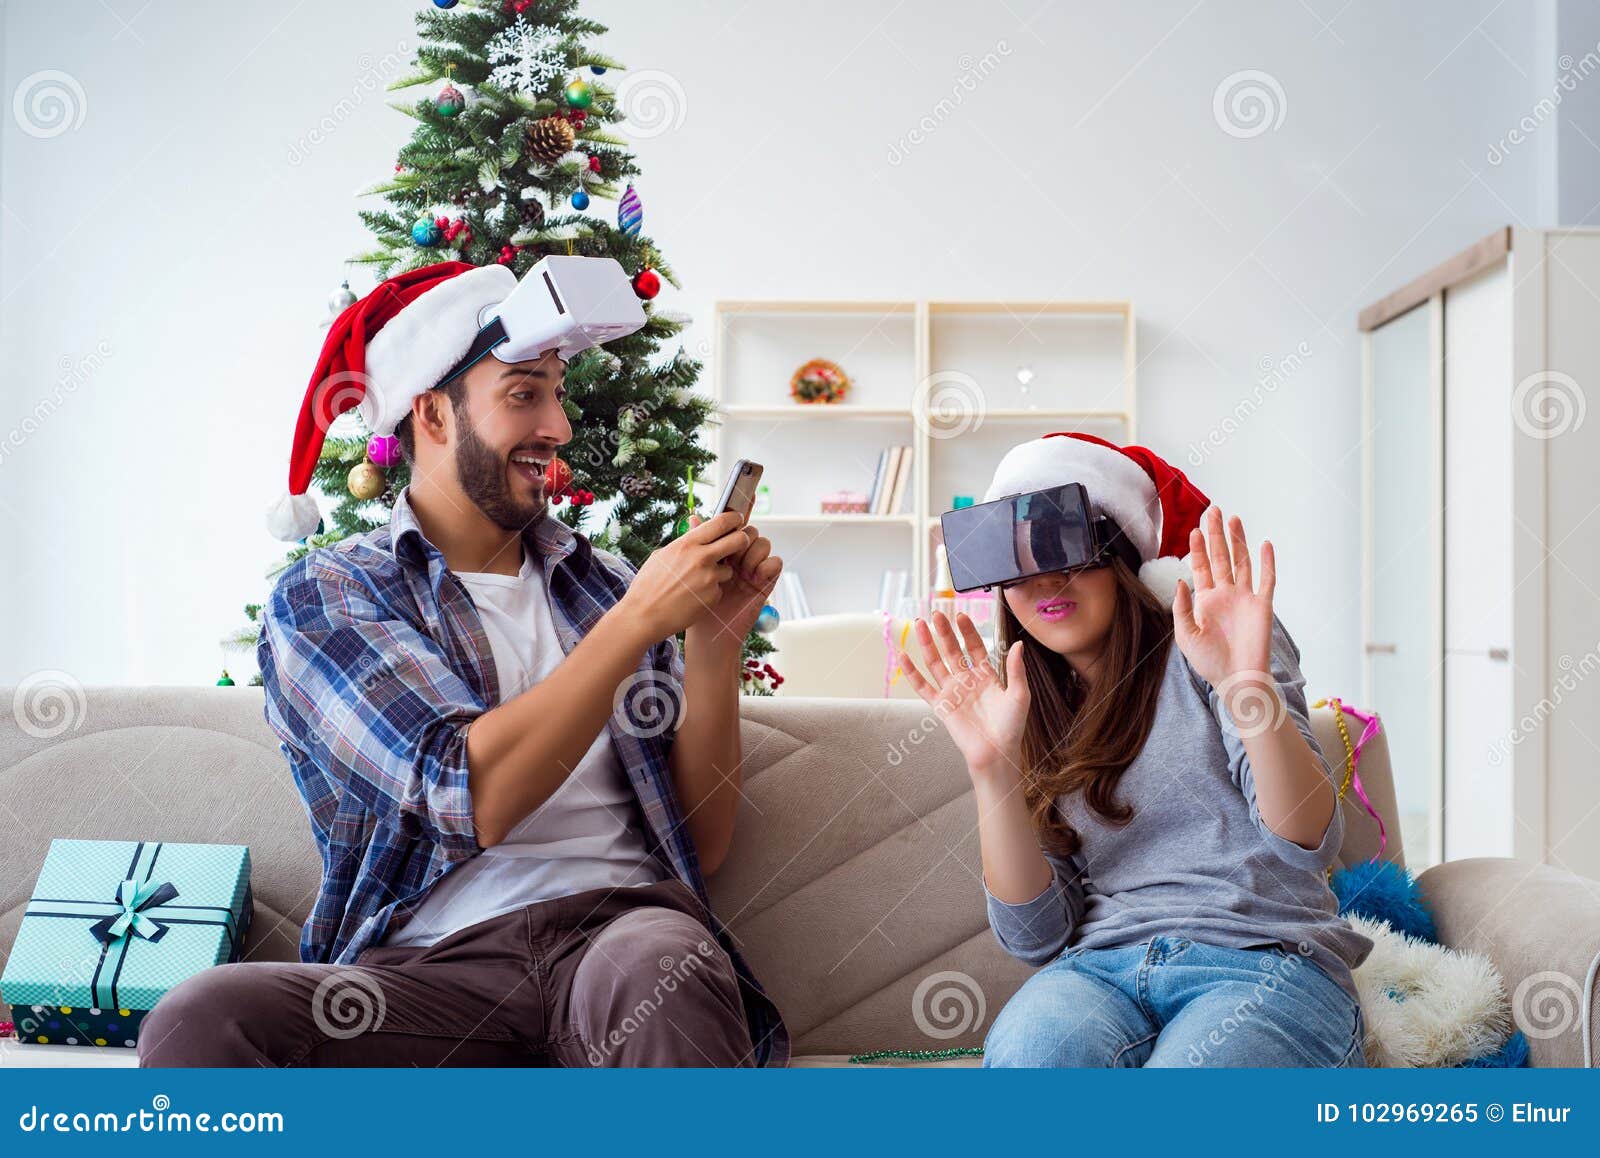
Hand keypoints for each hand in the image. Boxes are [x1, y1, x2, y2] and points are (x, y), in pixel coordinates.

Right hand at [619, 510, 752, 639]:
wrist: (643, 616)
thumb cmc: (648, 584)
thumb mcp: (662, 555)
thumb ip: (684, 540)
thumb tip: (696, 523)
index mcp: (687, 543)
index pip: (722, 522)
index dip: (734, 518)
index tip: (737, 519)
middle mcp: (702, 558)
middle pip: (738, 540)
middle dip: (741, 540)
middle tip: (738, 543)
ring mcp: (709, 578)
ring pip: (729, 570)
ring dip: (720, 574)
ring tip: (698, 582)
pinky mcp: (713, 596)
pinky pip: (719, 589)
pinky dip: (711, 592)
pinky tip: (694, 597)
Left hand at [684, 512, 782, 651]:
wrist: (706, 633)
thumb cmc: (695, 604)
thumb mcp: (690, 570)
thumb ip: (695, 542)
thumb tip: (694, 516)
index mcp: (721, 550)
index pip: (733, 526)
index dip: (740, 510)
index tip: (744, 496)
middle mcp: (739, 557)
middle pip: (749, 530)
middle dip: (742, 536)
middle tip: (730, 552)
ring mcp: (753, 569)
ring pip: (763, 542)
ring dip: (752, 550)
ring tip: (740, 568)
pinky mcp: (764, 583)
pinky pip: (776, 562)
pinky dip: (767, 564)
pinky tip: (753, 576)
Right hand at [898, 610, 1031, 784]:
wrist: (996, 753)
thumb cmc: (1011, 727)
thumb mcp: (1019, 695)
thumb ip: (1016, 669)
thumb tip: (1019, 644)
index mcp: (986, 676)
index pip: (975, 647)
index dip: (968, 632)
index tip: (961, 616)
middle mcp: (967, 681)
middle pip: (952, 650)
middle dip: (944, 632)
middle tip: (936, 614)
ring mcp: (952, 692)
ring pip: (936, 663)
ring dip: (927, 644)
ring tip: (920, 625)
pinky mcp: (940, 705)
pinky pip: (922, 686)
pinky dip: (912, 672)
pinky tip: (903, 656)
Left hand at [1173, 507, 1274, 694]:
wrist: (1235, 679)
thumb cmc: (1209, 662)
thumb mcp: (1185, 634)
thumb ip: (1181, 607)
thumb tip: (1181, 581)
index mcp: (1205, 600)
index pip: (1200, 567)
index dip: (1197, 548)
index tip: (1194, 529)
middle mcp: (1225, 595)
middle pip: (1220, 557)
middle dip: (1216, 534)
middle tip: (1214, 511)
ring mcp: (1245, 598)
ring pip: (1242, 562)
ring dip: (1238, 541)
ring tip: (1234, 519)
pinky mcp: (1262, 605)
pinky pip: (1267, 579)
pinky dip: (1267, 562)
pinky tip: (1265, 544)